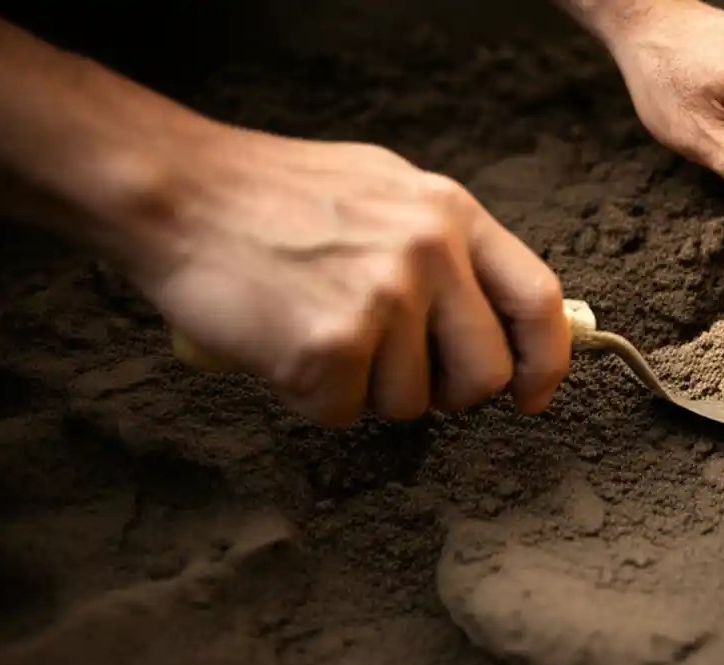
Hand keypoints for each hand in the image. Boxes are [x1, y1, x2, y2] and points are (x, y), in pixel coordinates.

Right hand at [124, 129, 569, 425]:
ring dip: (367, 391)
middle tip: (395, 371)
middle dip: (447, 393)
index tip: (532, 395)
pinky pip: (345, 414)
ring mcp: (381, 301)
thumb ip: (447, 248)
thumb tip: (496, 312)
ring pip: (411, 404)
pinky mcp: (330, 348)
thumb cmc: (276, 197)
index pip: (538, 301)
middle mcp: (428, 254)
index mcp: (450, 214)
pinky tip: (286, 346)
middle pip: (485, 375)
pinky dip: (314, 397)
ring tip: (321, 332)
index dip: (546, 362)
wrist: (177, 194)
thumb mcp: (387, 192)